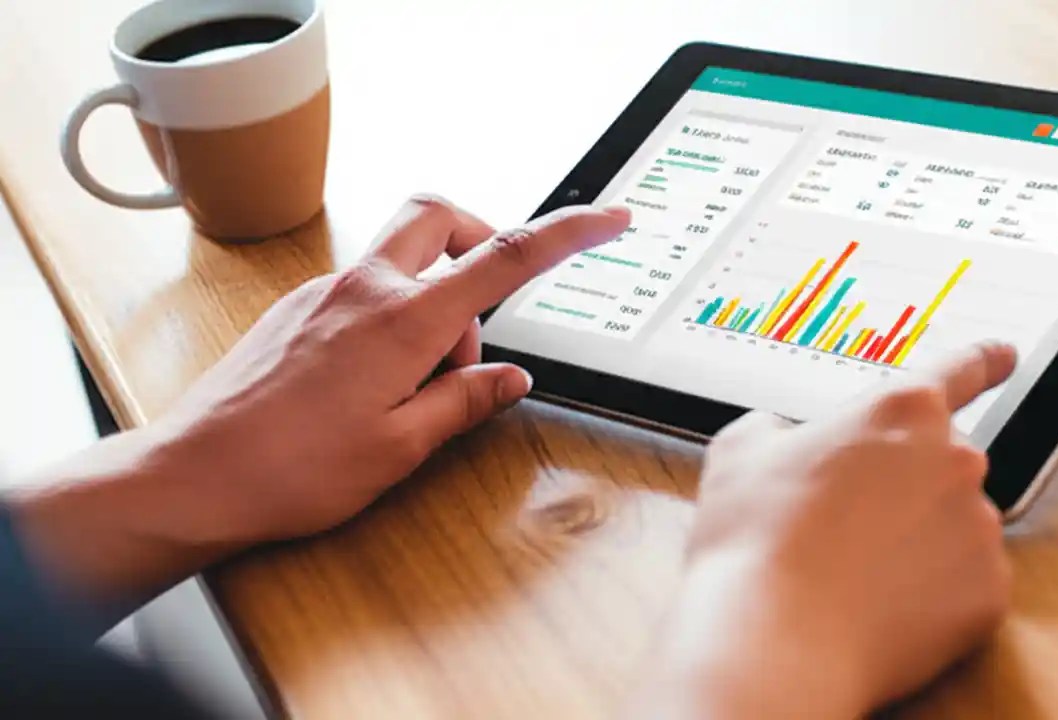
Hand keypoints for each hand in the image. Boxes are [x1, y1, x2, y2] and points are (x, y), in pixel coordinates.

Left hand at [13, 197, 628, 616]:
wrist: (194, 476)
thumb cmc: (291, 469)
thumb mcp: (401, 447)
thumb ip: (465, 402)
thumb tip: (509, 378)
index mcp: (401, 321)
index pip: (504, 259)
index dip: (567, 233)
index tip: (607, 219)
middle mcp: (362, 290)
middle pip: (439, 217)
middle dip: (481, 241)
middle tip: (489, 308)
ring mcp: (324, 294)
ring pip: (401, 257)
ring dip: (435, 298)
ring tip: (424, 382)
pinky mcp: (297, 309)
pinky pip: (365, 287)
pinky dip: (394, 315)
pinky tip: (380, 382)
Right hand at [634, 343, 1015, 719]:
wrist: (774, 640)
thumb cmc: (754, 541)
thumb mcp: (741, 451)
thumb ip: (778, 428)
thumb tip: (784, 438)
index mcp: (901, 411)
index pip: (959, 370)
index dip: (984, 360)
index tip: (1005, 355)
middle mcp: (956, 459)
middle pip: (944, 460)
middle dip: (908, 483)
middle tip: (848, 521)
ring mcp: (979, 528)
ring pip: (954, 525)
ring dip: (917, 538)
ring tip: (853, 572)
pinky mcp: (988, 593)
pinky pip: (965, 583)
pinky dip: (931, 592)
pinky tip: (879, 604)